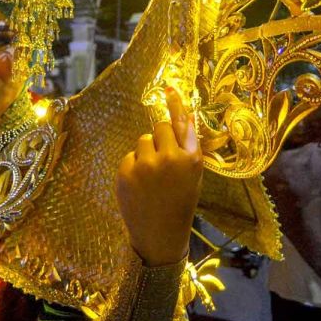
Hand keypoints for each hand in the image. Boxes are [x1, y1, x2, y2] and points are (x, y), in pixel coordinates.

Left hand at [116, 87, 202, 266]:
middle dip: (160, 138)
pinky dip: (134, 166)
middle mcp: (169, 158)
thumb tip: (185, 115)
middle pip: (160, 127)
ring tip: (152, 176)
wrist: (160, 234)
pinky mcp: (127, 171)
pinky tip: (141, 185)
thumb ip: (188, 145)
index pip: (183, 123)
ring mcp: (146, 164)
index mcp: (191, 159)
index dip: (176, 104)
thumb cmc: (180, 202)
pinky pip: (130, 155)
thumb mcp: (192, 174)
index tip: (169, 87)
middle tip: (163, 158)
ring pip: (143, 140)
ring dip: (146, 151)